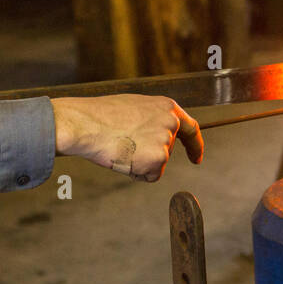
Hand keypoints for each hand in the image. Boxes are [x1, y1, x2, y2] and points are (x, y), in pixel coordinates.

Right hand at [50, 95, 202, 181]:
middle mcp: (171, 123)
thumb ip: (152, 118)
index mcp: (167, 107)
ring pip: (157, 164)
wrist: (86, 124)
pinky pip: (150, 176)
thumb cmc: (101, 115)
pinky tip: (122, 158)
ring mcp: (165, 141)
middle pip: (167, 151)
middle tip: (127, 147)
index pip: (191, 128)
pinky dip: (136, 173)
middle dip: (151, 155)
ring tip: (121, 147)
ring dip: (140, 163)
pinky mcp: (158, 159)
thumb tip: (154, 133)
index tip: (195, 157)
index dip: (194, 145)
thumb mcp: (134, 107)